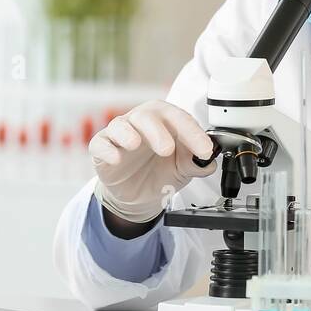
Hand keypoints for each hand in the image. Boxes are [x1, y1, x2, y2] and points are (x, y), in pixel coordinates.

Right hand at [89, 100, 214, 225]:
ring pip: (121, 125)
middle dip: (158, 131)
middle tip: (167, 150)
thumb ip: (196, 164)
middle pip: (148, 116)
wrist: (139, 193)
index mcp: (165, 120)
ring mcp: (120, 134)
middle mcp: (142, 122)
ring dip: (128, 133)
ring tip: (135, 145)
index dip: (193, 133)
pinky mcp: (102, 148)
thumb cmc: (161, 170)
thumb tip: (209, 163)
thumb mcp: (183, 168)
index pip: (180, 119)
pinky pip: (101, 143)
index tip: (204, 151)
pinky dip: (107, 150)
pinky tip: (116, 158)